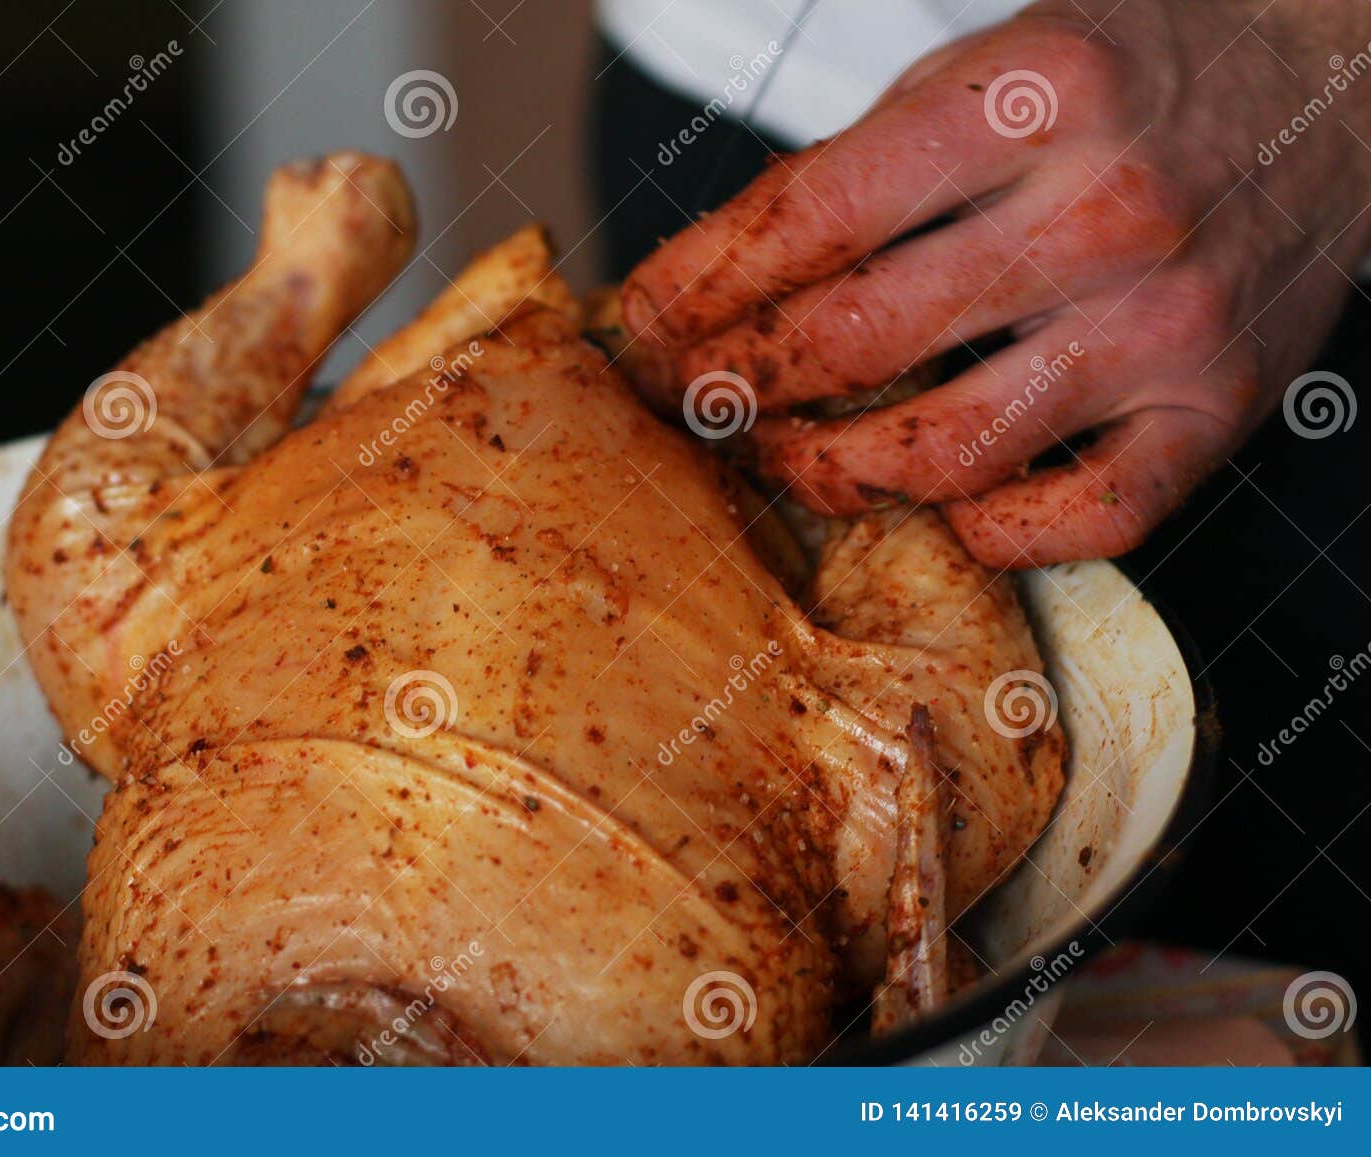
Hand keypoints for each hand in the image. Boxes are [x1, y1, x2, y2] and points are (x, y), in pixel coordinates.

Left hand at [622, 0, 1370, 566]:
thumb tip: (722, 277)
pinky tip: (950, 503)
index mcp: (1029, 98)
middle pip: (856, 339)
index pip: (810, 218)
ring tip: (793, 457)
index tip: (643, 324)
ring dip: (836, 471)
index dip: (698, 286)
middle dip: (739, 384)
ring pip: (949, 451)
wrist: (1335, 75)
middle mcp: (1101, 211)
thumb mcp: (993, 61)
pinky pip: (1084, 520)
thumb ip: (869, 164)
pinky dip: (992, 532)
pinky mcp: (1215, 409)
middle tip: (696, 400)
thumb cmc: (1137, 74)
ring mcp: (1164, 321)